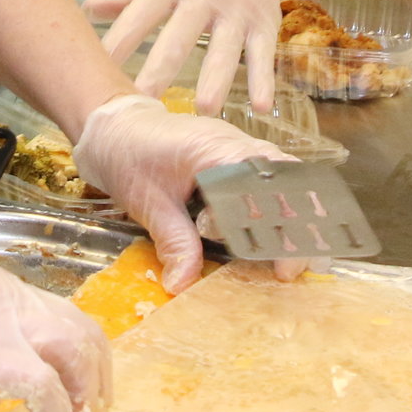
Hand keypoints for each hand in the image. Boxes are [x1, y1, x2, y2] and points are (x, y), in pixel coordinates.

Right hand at [0, 251, 109, 411]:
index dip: (73, 355)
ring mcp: (1, 324)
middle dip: (96, 376)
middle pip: (83, 330)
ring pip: (80, 351)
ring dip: (85, 394)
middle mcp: (7, 298)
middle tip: (87, 411)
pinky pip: (47, 390)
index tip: (71, 386)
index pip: (57, 314)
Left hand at [71, 93, 294, 290]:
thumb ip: (174, 242)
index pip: (267, 187)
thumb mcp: (148, 203)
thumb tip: (183, 286)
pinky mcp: (233, 159)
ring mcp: (239, 149)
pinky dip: (276, 207)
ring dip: (291, 218)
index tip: (282, 266)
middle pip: (288, 182)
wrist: (113, 126)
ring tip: (295, 260)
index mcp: (218, 149)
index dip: (281, 227)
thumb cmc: (128, 155)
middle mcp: (238, 145)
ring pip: (283, 180)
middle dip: (299, 226)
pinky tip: (275, 239)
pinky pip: (266, 181)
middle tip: (294, 269)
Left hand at [82, 0, 291, 114]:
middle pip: (179, 38)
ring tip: (204, 110)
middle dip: (160, 70)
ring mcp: (236, 10)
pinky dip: (264, 80)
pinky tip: (260, 106)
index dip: (120, 41)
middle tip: (144, 101)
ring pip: (225, 50)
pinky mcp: (264, 21)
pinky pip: (264, 53)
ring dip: (215, 80)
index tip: (100, 69)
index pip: (140, 15)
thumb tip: (88, 9)